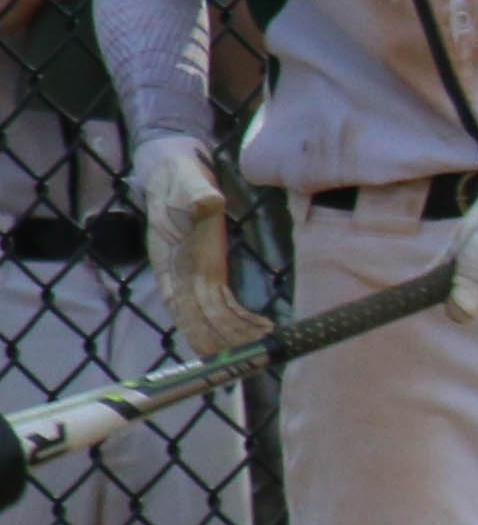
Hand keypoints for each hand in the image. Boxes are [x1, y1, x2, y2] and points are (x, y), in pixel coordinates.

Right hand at [133, 133, 252, 359]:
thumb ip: (198, 192)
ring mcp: (188, 274)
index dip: (208, 321)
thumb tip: (208, 201)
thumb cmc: (180, 178)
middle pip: (198, 315)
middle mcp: (179, 272)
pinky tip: (256, 327)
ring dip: (230, 333)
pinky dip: (235, 317)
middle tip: (249, 354)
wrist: (172, 171)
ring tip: (258, 346)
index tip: (226, 340)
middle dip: (221, 337)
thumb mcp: (189, 181)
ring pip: (206, 314)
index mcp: (176, 258)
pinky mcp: (202, 269)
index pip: (189, 300)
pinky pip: (216, 301)